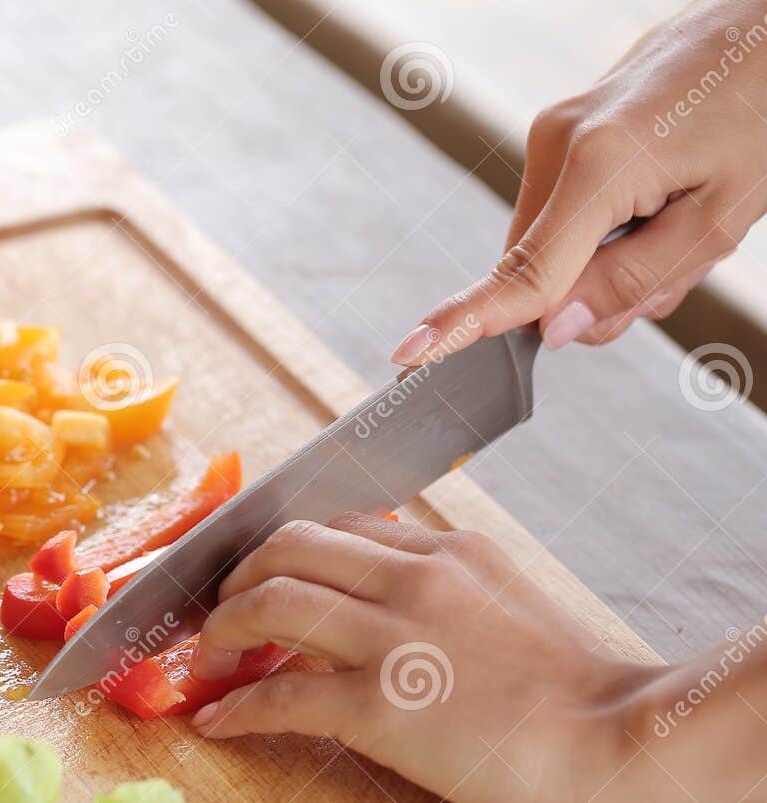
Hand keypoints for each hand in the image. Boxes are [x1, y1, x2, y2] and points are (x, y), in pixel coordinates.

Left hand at [189, 513, 660, 802]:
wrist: (615, 744)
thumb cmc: (570, 688)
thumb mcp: (505, 599)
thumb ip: (440, 585)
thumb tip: (371, 596)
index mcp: (445, 551)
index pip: (339, 526)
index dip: (283, 550)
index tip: (259, 576)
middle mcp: (413, 579)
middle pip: (288, 546)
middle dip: (237, 575)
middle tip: (221, 609)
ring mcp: (393, 640)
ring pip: (270, 603)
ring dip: (223, 628)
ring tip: (210, 656)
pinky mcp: (379, 708)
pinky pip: (280, 696)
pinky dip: (237, 708)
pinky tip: (217, 722)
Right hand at [391, 0, 766, 365]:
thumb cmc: (763, 111)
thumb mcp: (721, 217)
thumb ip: (634, 281)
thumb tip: (555, 327)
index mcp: (599, 163)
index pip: (523, 272)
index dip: (467, 323)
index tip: (410, 352)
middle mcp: (558, 142)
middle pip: (540, 270)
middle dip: (592, 293)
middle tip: (674, 262)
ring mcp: (553, 130)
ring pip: (551, 245)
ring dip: (603, 259)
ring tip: (676, 213)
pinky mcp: (561, 127)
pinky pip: (561, 211)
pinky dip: (600, 226)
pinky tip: (656, 196)